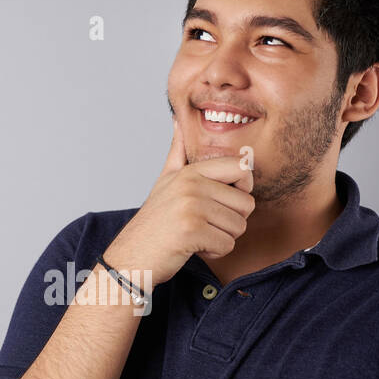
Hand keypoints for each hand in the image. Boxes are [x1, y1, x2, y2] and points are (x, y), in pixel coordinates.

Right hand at [102, 115, 256, 287]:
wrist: (131, 257)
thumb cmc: (154, 223)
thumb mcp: (165, 182)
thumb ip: (177, 153)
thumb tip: (178, 120)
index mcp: (190, 171)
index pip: (242, 167)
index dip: (243, 189)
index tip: (224, 202)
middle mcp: (191, 185)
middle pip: (246, 203)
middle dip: (232, 222)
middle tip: (206, 225)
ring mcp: (191, 207)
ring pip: (239, 227)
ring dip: (222, 239)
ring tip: (197, 236)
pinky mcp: (191, 232)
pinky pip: (227, 245)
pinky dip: (214, 253)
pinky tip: (193, 247)